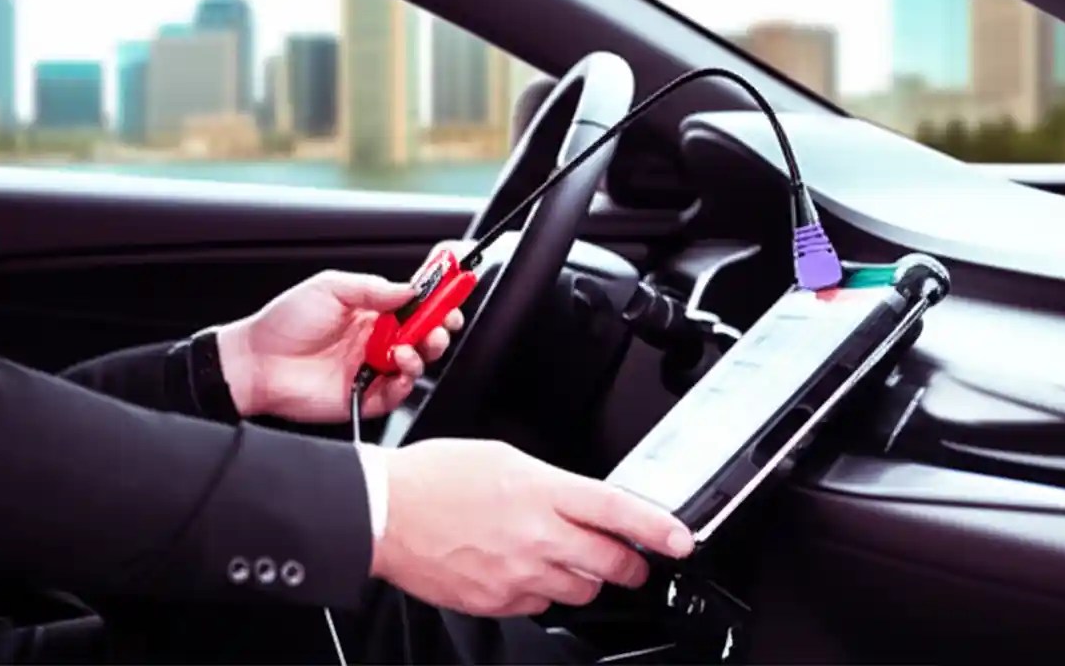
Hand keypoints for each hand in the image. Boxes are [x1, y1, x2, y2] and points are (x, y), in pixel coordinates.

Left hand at [216, 269, 463, 420]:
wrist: (255, 364)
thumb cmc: (283, 324)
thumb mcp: (329, 288)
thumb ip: (372, 288)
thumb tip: (410, 289)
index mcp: (371, 312)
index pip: (415, 303)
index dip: (437, 298)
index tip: (456, 288)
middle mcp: (376, 340)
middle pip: (425, 334)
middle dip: (441, 327)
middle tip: (442, 323)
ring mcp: (372, 369)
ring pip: (417, 364)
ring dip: (424, 353)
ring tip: (408, 347)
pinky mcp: (364, 397)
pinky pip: (397, 394)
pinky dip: (405, 382)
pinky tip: (396, 369)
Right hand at [369, 439, 694, 616]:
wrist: (383, 513)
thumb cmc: (433, 478)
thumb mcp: (503, 458)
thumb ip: (549, 484)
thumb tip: (578, 501)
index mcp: (541, 491)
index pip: (617, 511)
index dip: (658, 528)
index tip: (681, 539)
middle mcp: (537, 537)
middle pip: (612, 562)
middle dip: (630, 564)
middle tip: (630, 559)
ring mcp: (518, 575)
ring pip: (581, 590)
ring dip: (584, 576)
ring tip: (559, 557)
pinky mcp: (497, 602)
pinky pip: (540, 606)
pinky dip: (542, 591)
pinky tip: (520, 569)